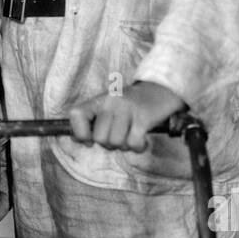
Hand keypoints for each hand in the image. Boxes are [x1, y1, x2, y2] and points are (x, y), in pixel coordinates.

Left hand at [68, 81, 184, 151]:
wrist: (161, 90)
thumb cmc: (133, 104)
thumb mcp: (110, 107)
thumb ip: (94, 121)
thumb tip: (80, 141)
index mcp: (100, 100)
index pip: (76, 115)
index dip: (80, 133)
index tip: (89, 140)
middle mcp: (111, 102)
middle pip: (99, 137)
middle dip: (109, 144)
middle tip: (120, 136)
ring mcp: (127, 109)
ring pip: (116, 142)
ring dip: (125, 145)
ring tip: (132, 135)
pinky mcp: (144, 118)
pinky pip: (134, 143)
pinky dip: (139, 147)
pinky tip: (142, 139)